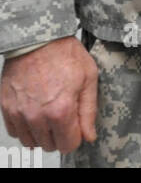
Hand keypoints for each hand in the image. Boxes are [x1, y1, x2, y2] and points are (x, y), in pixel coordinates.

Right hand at [1, 37, 98, 153]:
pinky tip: (34, 111)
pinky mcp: (6, 108)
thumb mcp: (88, 77)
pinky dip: (25, 126)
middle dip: (59, 134)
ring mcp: (19, 113)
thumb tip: (89, 136)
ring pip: (31, 141)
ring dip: (41, 132)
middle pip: (50, 145)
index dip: (75, 135)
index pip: (68, 145)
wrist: (37, 37)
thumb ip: (89, 111)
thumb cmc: (64, 53)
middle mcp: (37, 116)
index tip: (76, 123)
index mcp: (61, 110)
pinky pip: (15, 131)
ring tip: (48, 111)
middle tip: (63, 113)